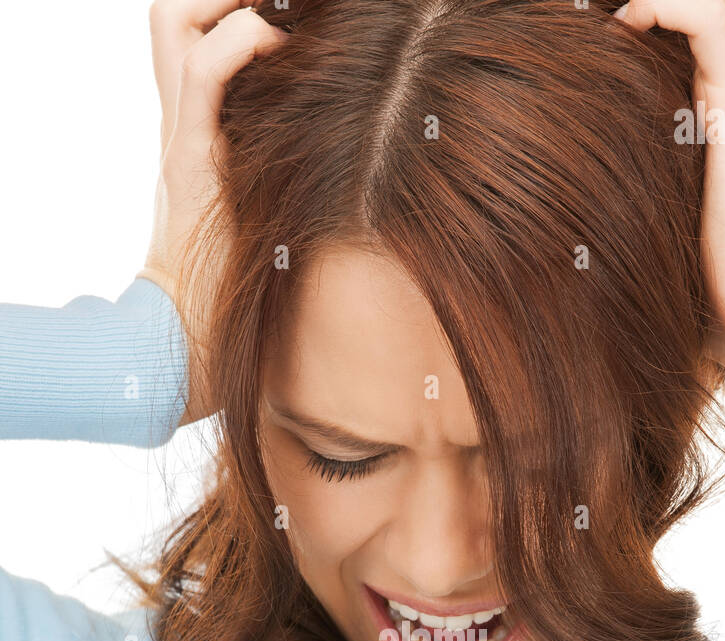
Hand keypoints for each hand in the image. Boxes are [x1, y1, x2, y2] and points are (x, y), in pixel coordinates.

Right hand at [139, 1, 285, 422]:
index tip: (294, 20)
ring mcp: (183, 137)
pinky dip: (239, 44)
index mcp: (198, 132)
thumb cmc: (241, 291)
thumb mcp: (269, 214)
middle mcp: (184, 124)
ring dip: (228, 6)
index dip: (235, 13)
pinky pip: (201, 74)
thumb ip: (289, 178)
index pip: (197, 36)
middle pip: (174, 14)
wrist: (188, 342)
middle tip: (280, 11)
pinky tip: (280, 49)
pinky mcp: (190, 162)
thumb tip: (367, 161)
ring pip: (175, 20)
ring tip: (282, 21)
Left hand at [615, 0, 724, 383]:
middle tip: (600, 11)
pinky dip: (669, 6)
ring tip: (606, 11)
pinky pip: (710, 24)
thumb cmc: (693, 276)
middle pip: (722, 3)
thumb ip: (619, 186)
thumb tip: (537, 203)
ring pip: (719, 0)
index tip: (585, 28)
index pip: (696, 27)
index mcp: (715, 108)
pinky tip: (626, 20)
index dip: (652, 12)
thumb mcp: (648, 211)